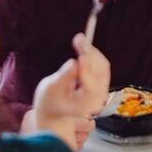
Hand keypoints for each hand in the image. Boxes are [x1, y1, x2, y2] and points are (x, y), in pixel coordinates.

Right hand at [31, 35, 109, 150]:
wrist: (55, 113)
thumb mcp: (50, 89)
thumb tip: (74, 63)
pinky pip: (101, 67)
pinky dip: (92, 56)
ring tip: (79, 40)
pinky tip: (83, 47)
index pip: (90, 86)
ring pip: (102, 67)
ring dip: (92, 52)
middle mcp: (97, 99)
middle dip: (90, 54)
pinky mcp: (99, 84)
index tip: (81, 55)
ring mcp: (100, 92)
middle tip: (79, 38)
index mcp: (84, 105)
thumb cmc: (49, 102)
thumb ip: (63, 77)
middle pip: (100, 73)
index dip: (87, 70)